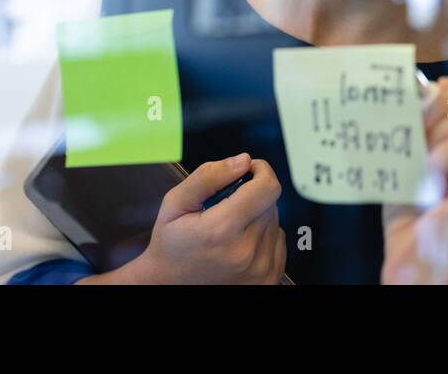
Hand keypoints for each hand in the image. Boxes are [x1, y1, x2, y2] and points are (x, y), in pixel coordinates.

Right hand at [82, 153, 285, 283]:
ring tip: (229, 230)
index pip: (268, 187)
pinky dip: (263, 237)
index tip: (249, 171)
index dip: (260, 171)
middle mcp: (246, 252)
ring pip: (274, 221)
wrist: (169, 285)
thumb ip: (209, 176)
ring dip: (257, 218)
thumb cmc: (171, 245)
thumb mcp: (175, 203)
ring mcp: (260, 269)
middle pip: (270, 202)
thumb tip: (244, 161)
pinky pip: (278, 241)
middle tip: (226, 209)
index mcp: (222, 230)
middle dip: (252, 197)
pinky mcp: (269, 278)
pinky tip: (239, 245)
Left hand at [381, 74, 447, 283]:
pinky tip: (433, 188)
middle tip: (427, 143)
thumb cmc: (423, 220)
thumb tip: (441, 85)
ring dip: (437, 138)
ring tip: (431, 174)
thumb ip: (445, 115)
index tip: (447, 95)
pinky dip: (434, 159)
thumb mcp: (434, 152)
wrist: (417, 273)